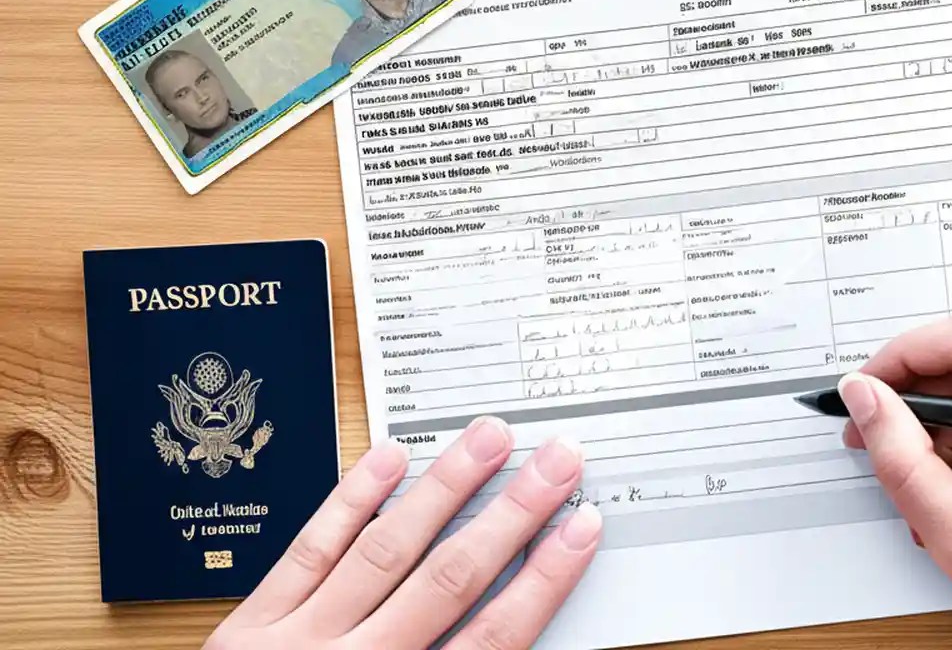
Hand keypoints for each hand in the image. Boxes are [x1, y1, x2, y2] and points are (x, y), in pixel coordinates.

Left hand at [203, 417, 600, 649]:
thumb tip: (511, 631)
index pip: (494, 637)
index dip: (544, 579)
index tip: (581, 529)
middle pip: (451, 580)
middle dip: (511, 515)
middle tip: (554, 461)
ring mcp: (300, 643)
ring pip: (387, 551)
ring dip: (444, 489)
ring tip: (486, 439)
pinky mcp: (253, 627)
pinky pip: (309, 552)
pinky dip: (351, 503)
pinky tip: (389, 460)